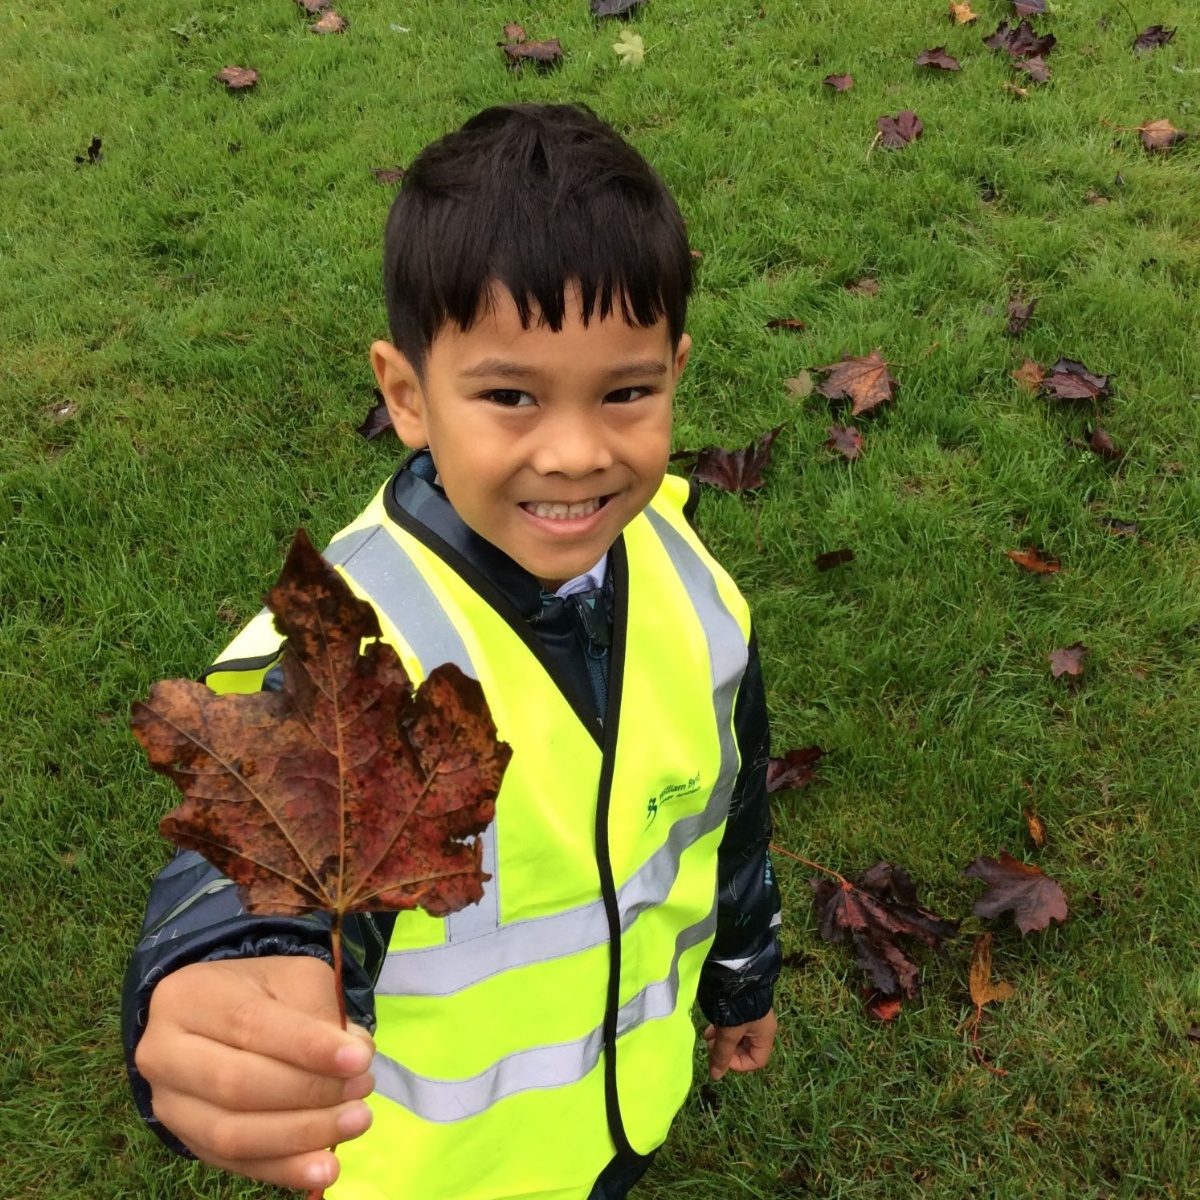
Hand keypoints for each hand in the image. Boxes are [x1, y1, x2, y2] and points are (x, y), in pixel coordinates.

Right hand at [135, 956, 375, 1191]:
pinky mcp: (187, 1141)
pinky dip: (283, 1170)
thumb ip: (320, 1012)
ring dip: (301, 1136)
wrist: (215, 1017)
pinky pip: (235, 1165)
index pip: (249, 1024)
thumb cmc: (259, 991)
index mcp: (188, 997)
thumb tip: (356, 1055)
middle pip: (236, 1085)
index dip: (307, 1046)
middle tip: (363, 1089)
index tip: (360, 1059)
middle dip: (308, 1092)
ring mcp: (169, 1105)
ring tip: (355, 1122)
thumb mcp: (291, 979)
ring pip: (232, 1134)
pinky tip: (323, 1169)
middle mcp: (163, 1053)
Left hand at [702, 1008, 777, 1080]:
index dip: (738, 1064)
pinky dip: (722, 1030)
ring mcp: (752, 1017)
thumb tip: (716, 1076)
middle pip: (745, 1050)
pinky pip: (733, 1026)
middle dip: (726, 1051)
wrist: (737, 975)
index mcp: (765, 1036)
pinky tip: (710, 1028)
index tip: (723, 1057)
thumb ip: (722, 1055)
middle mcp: (761, 1028)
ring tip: (707, 1037)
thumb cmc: (737, 1008)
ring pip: (736, 1037)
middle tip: (711, 1045)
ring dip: (722, 1040)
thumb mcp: (729, 1033)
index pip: (756, 1061)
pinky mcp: (742, 1008)